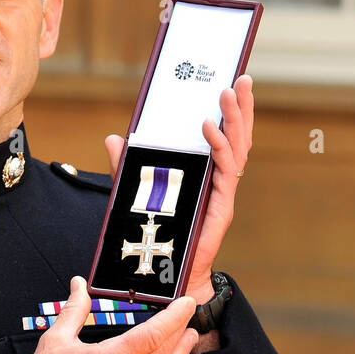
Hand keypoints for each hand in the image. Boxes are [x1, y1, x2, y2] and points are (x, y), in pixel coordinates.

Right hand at [17, 276, 211, 353]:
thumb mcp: (55, 341)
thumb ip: (74, 310)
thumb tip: (80, 285)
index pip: (153, 334)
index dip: (174, 316)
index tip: (186, 304)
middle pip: (164, 352)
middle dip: (180, 331)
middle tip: (187, 318)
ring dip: (183, 353)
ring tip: (190, 338)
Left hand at [104, 73, 253, 304]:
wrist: (168, 275)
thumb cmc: (158, 237)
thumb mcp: (136, 194)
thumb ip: (128, 168)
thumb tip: (113, 139)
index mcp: (205, 174)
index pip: (223, 137)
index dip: (230, 112)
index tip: (229, 83)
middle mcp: (219, 180)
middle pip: (237, 137)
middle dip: (241, 107)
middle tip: (240, 78)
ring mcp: (223, 191)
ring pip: (237, 149)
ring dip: (235, 119)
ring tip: (228, 93)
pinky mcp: (221, 204)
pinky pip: (225, 170)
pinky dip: (219, 146)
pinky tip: (209, 128)